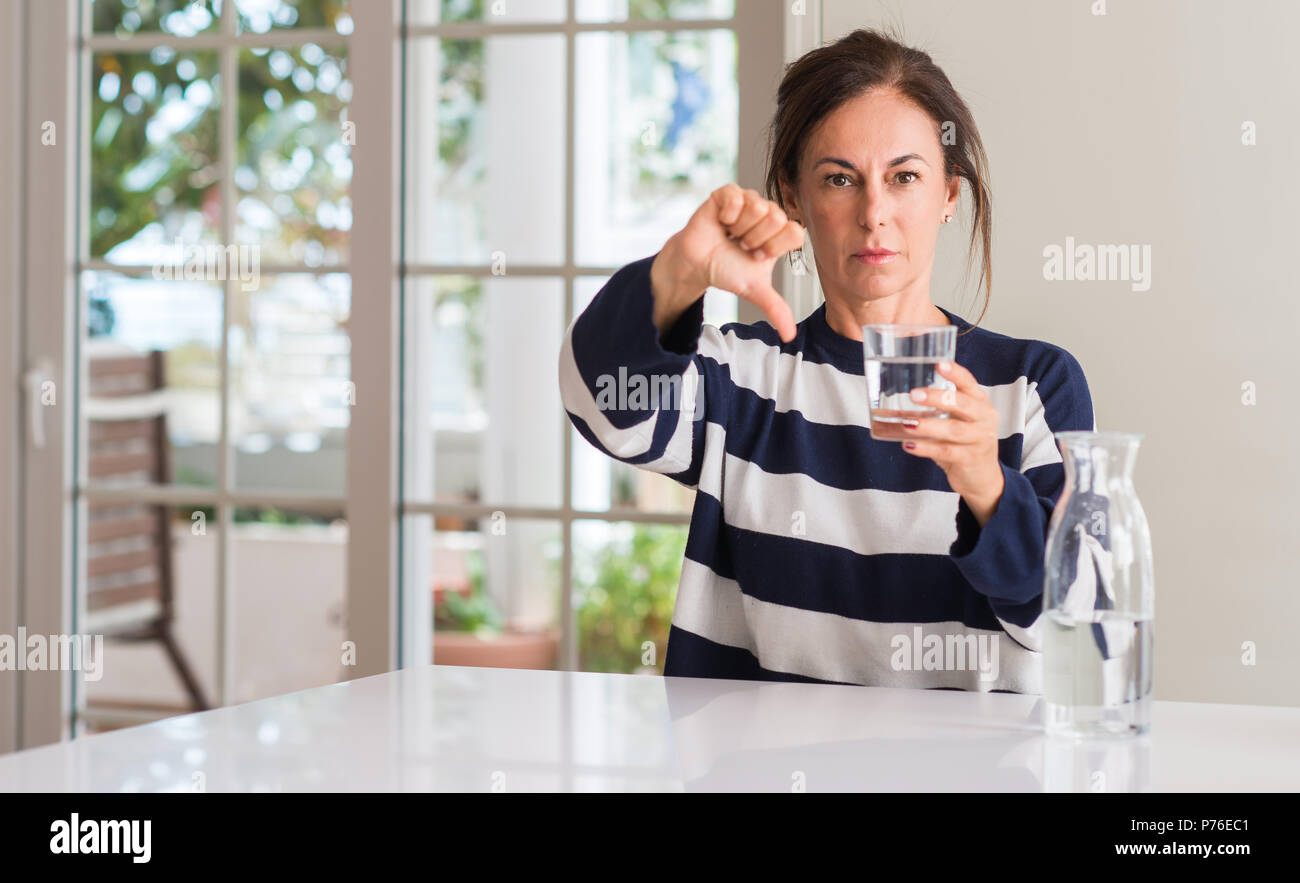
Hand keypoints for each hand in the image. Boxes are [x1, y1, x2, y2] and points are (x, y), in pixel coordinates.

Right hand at [651, 184, 804, 341]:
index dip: (774, 247)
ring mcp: (748, 200)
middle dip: (755, 239)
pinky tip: (721, 222)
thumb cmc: (726, 271)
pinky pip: (736, 196)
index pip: (795, 232)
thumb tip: (790, 336)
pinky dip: (727, 214)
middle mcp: (767, 213)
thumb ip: (776, 308)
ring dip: (740, 229)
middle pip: (777, 218)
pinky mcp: (728, 193)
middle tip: (741, 245)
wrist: (697, 264)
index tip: (757, 256)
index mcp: (779, 232)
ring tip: (730, 234)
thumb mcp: (754, 289)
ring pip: (758, 206)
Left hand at [871, 360, 1005, 525]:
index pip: (969, 383)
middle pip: (963, 404)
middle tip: (914, 394)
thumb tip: (891, 402)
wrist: (982, 477)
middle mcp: (984, 418)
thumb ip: (934, 409)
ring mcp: (979, 439)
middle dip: (938, 398)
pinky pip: (946, 452)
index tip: (939, 364)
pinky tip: (909, 445)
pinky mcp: (970, 459)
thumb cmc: (963, 442)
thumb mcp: (956, 420)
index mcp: (980, 403)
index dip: (955, 373)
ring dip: (928, 426)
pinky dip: (926, 449)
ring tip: (906, 423)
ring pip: (953, 430)